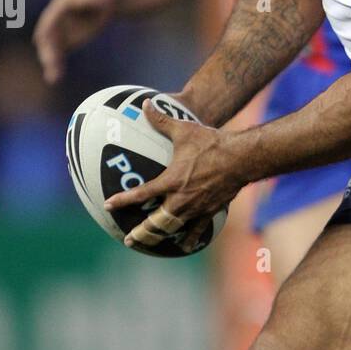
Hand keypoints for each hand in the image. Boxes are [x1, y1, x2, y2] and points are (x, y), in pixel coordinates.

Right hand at [34, 0, 122, 82]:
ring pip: (53, 46)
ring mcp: (65, 27)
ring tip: (53, 78)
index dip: (47, 31)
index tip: (42, 43)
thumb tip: (102, 0)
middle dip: (48, 50)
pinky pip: (61, 52)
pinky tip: (54, 77)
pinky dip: (57, 63)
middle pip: (49, 35)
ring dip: (51, 61)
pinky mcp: (72, 38)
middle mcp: (59, 15)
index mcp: (63, 2)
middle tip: (50, 65)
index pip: (51, 18)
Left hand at [104, 100, 250, 252]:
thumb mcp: (184, 130)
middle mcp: (181, 199)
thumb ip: (161, 120)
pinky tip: (187, 245)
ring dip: (160, 237)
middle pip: (156, 222)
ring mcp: (196, 207)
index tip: (109, 205)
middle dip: (142, 232)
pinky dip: (191, 238)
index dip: (123, 200)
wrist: (241, 159)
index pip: (142, 194)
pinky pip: (198, 229)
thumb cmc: (212, 143)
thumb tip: (145, 104)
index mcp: (171, 181)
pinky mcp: (210, 211)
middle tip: (130, 240)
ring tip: (150, 245)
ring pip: (174, 228)